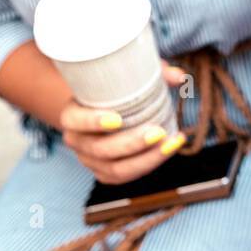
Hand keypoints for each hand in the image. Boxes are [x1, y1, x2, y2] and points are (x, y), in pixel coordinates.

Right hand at [60, 62, 188, 184]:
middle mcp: (76, 141)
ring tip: (170, 143)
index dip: (93, 122)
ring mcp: (89, 160)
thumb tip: (178, 76)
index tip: (118, 119)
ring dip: (147, 158)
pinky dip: (149, 164)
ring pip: (116, 169)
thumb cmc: (114, 91)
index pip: (74, 120)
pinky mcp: (104, 173)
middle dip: (132, 143)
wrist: (103, 111)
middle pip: (100, 149)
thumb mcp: (128, 79)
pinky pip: (125, 176)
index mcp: (72, 115)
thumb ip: (152, 73)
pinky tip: (169, 149)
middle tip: (159, 132)